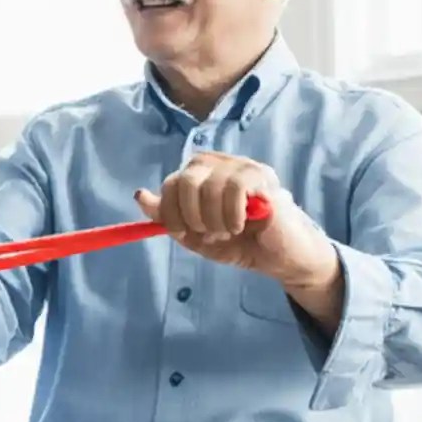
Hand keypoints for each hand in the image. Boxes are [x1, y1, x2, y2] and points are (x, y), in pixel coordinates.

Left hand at [134, 152, 338, 289]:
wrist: (281, 257)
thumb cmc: (240, 243)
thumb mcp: (195, 235)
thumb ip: (167, 217)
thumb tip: (140, 196)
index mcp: (201, 175)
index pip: (172, 182)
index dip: (170, 211)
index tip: (182, 232)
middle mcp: (220, 164)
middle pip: (186, 179)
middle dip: (190, 215)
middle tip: (207, 232)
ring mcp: (242, 166)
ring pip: (209, 185)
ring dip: (213, 219)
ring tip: (228, 231)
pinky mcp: (262, 176)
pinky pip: (234, 188)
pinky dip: (231, 214)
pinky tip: (241, 225)